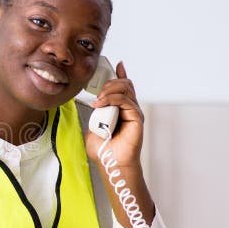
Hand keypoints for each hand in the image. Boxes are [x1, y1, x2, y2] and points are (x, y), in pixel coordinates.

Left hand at [85, 61, 155, 227]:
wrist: (110, 163)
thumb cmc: (103, 149)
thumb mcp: (92, 127)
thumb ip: (94, 114)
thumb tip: (91, 104)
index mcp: (119, 108)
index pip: (123, 86)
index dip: (120, 73)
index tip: (116, 64)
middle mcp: (129, 108)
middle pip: (125, 84)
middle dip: (110, 82)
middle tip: (97, 92)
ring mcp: (133, 112)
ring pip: (126, 88)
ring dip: (110, 90)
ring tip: (98, 99)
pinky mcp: (136, 118)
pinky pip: (127, 101)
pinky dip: (113, 99)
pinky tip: (101, 104)